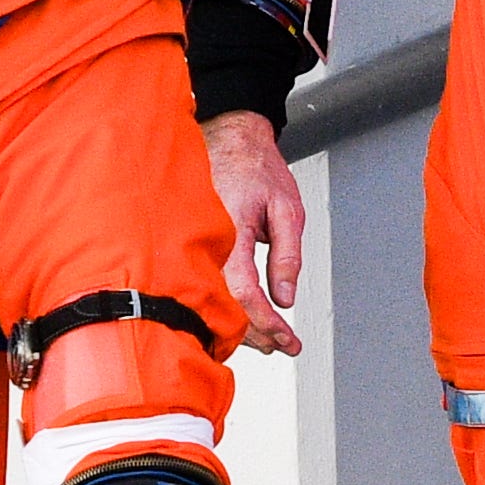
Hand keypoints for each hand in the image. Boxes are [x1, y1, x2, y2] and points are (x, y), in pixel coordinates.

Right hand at [201, 110, 304, 356]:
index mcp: (232, 229)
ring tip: (269, 338)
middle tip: (282, 345)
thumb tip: (285, 297)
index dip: (266, 321)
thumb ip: (288, 255)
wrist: (231, 140)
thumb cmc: (257, 169)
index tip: (286, 338)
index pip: (245, 290)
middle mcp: (209, 239)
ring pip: (213, 298)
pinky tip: (243, 317)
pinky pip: (208, 283)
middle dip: (255, 332)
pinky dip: (227, 305)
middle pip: (225, 302)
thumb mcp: (287, 209)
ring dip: (240, 324)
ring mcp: (197, 243)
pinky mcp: (195, 245)